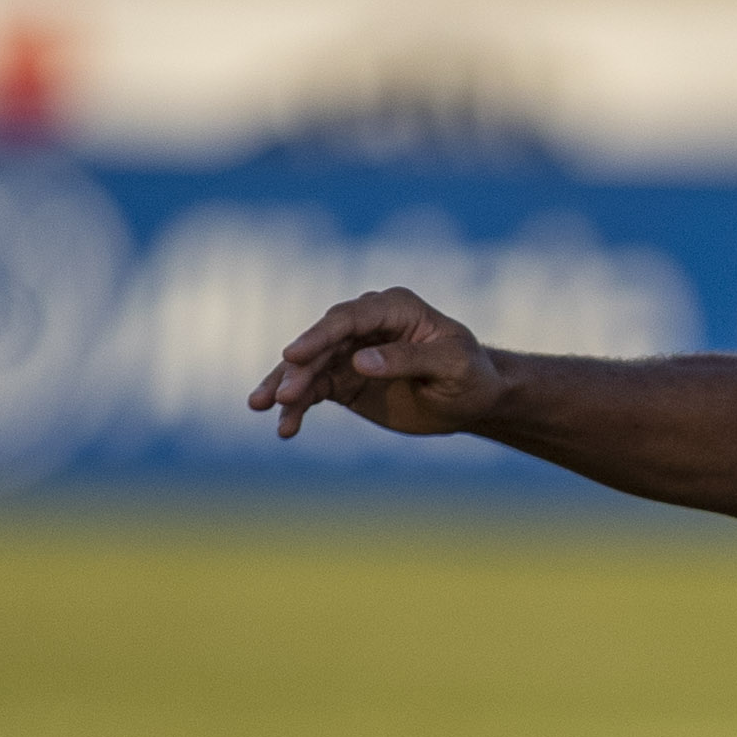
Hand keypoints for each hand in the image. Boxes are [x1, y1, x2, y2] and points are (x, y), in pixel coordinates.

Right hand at [251, 287, 504, 439]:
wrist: (473, 400)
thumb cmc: (471, 375)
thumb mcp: (452, 366)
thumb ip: (408, 360)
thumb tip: (360, 361)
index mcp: (394, 308)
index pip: (348, 318)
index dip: (318, 336)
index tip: (292, 356)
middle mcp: (366, 323)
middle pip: (322, 342)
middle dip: (298, 368)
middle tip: (280, 396)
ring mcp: (351, 350)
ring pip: (310, 366)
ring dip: (286, 387)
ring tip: (263, 409)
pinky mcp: (344, 378)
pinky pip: (313, 390)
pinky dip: (298, 407)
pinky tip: (285, 428)